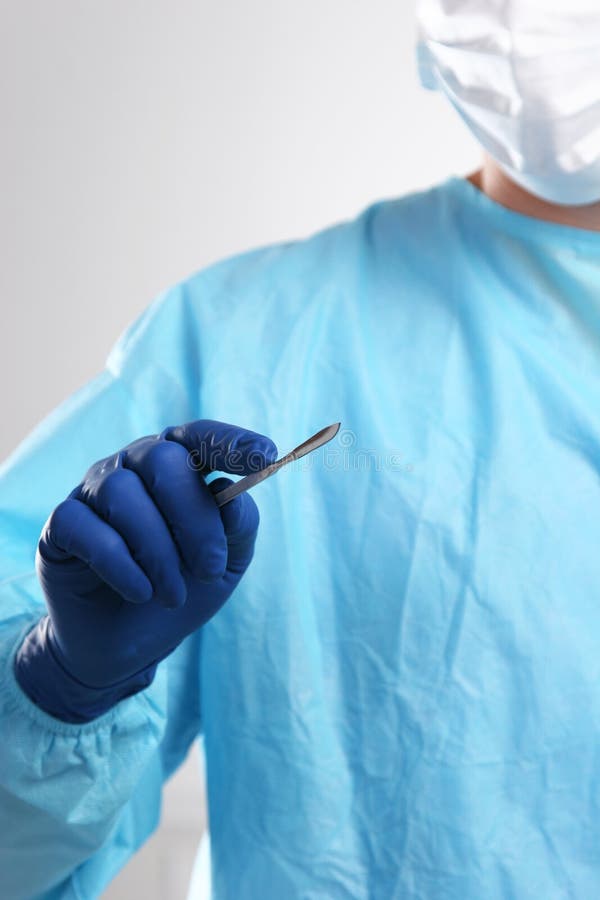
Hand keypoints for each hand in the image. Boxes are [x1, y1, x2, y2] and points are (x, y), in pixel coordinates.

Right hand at [15, 420, 276, 721]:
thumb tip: (235, 498)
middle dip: (194, 518)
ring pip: (123, 493)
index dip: (231, 442)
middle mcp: (134, 466)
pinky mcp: (61, 524)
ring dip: (157, 552)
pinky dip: (119, 563)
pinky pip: (86, 527)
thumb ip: (239, 527)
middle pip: (162, 459)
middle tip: (210, 569)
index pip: (201, 436)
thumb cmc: (181, 589)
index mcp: (178, 465)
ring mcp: (94, 491)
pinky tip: (139, 592)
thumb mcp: (226, 563)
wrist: (125, 645)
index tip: (266, 456)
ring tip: (172, 595)